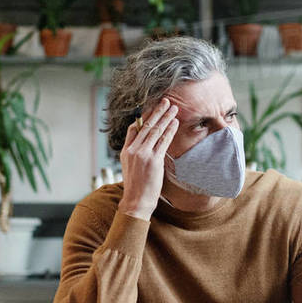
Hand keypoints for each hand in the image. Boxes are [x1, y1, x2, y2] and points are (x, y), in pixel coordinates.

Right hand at [117, 98, 178, 220]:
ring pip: (155, 130)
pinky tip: (175, 123)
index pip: (133, 128)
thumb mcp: (130, 167)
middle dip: (157, 112)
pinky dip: (170, 130)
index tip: (153, 109)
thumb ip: (136, 154)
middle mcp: (133, 150)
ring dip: (166, 117)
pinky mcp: (154, 160)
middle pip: (146, 125)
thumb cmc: (135, 187)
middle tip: (166, 101)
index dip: (143, 117)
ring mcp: (143, 154)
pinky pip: (163, 140)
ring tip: (174, 108)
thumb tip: (145, 144)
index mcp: (126, 151)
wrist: (135, 201)